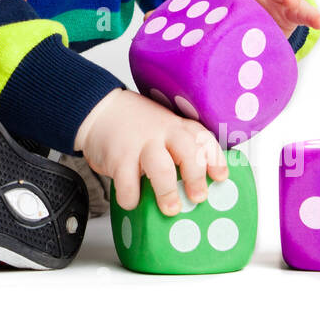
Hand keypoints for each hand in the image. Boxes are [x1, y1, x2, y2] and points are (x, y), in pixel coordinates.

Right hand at [74, 88, 228, 215]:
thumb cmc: (133, 125)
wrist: (98, 109)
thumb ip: (177, 148)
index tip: (221, 177)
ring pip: (160, 168)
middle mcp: (161, 132)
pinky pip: (128, 182)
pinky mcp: (118, 156)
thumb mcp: (162, 128)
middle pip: (187, 151)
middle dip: (195, 177)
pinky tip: (132, 201)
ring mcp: (140, 143)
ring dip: (167, 191)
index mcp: (176, 126)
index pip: (202, 138)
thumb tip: (195, 183)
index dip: (214, 158)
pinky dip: (131, 197)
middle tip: (198, 197)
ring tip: (170, 208)